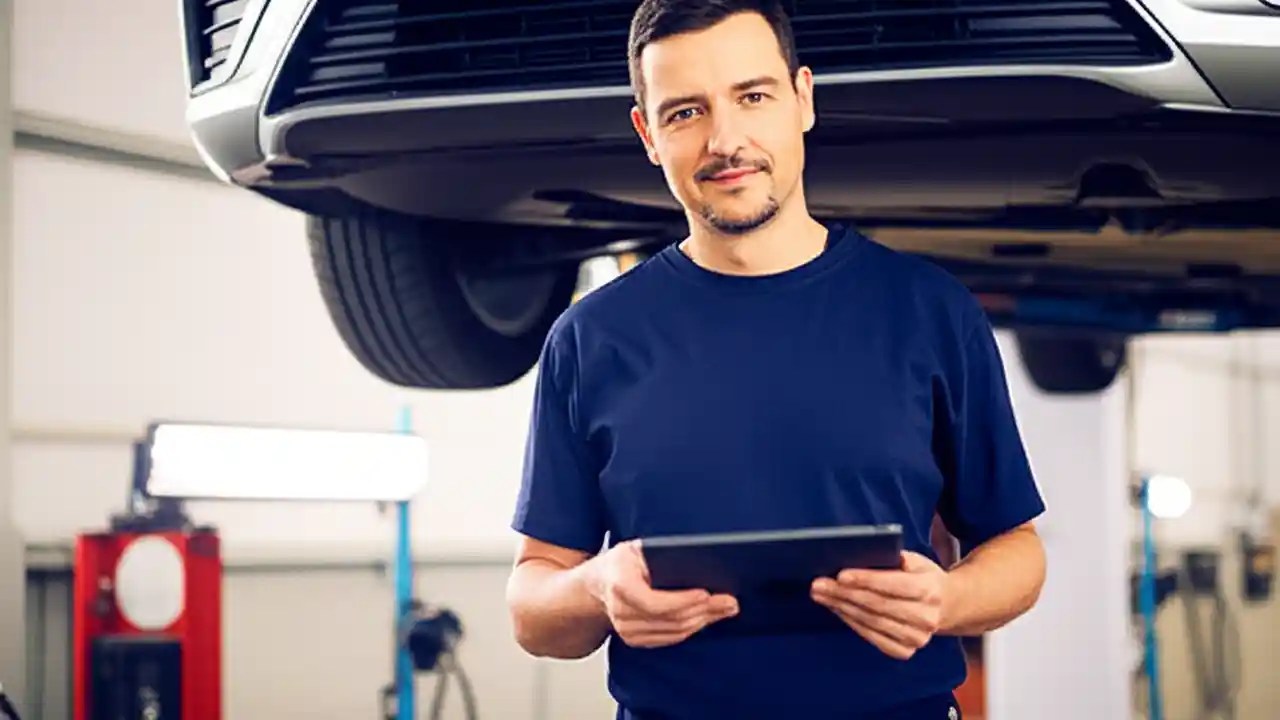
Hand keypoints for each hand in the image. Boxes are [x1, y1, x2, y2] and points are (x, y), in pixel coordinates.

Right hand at [588, 540, 737, 648]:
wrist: (597, 584)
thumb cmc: (621, 562)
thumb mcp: (635, 547)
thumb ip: (659, 553)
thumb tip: (696, 559)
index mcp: (619, 584)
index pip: (654, 602)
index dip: (682, 600)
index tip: (705, 593)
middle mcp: (620, 611)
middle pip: (670, 618)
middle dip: (704, 610)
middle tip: (729, 601)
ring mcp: (626, 629)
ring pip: (674, 631)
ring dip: (703, 621)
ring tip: (724, 608)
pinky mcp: (634, 639)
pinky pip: (669, 638)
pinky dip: (691, 628)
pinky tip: (707, 618)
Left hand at [810, 551, 949, 659]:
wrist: (945, 606)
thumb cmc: (922, 578)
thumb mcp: (916, 561)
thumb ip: (894, 558)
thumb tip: (859, 555)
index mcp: (929, 590)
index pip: (893, 585)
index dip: (866, 580)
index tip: (840, 575)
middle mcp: (925, 617)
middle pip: (877, 605)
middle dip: (844, 594)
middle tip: (819, 585)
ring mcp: (915, 638)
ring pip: (871, 622)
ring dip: (842, 608)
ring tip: (822, 595)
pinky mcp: (905, 651)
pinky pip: (871, 637)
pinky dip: (851, 622)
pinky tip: (837, 609)